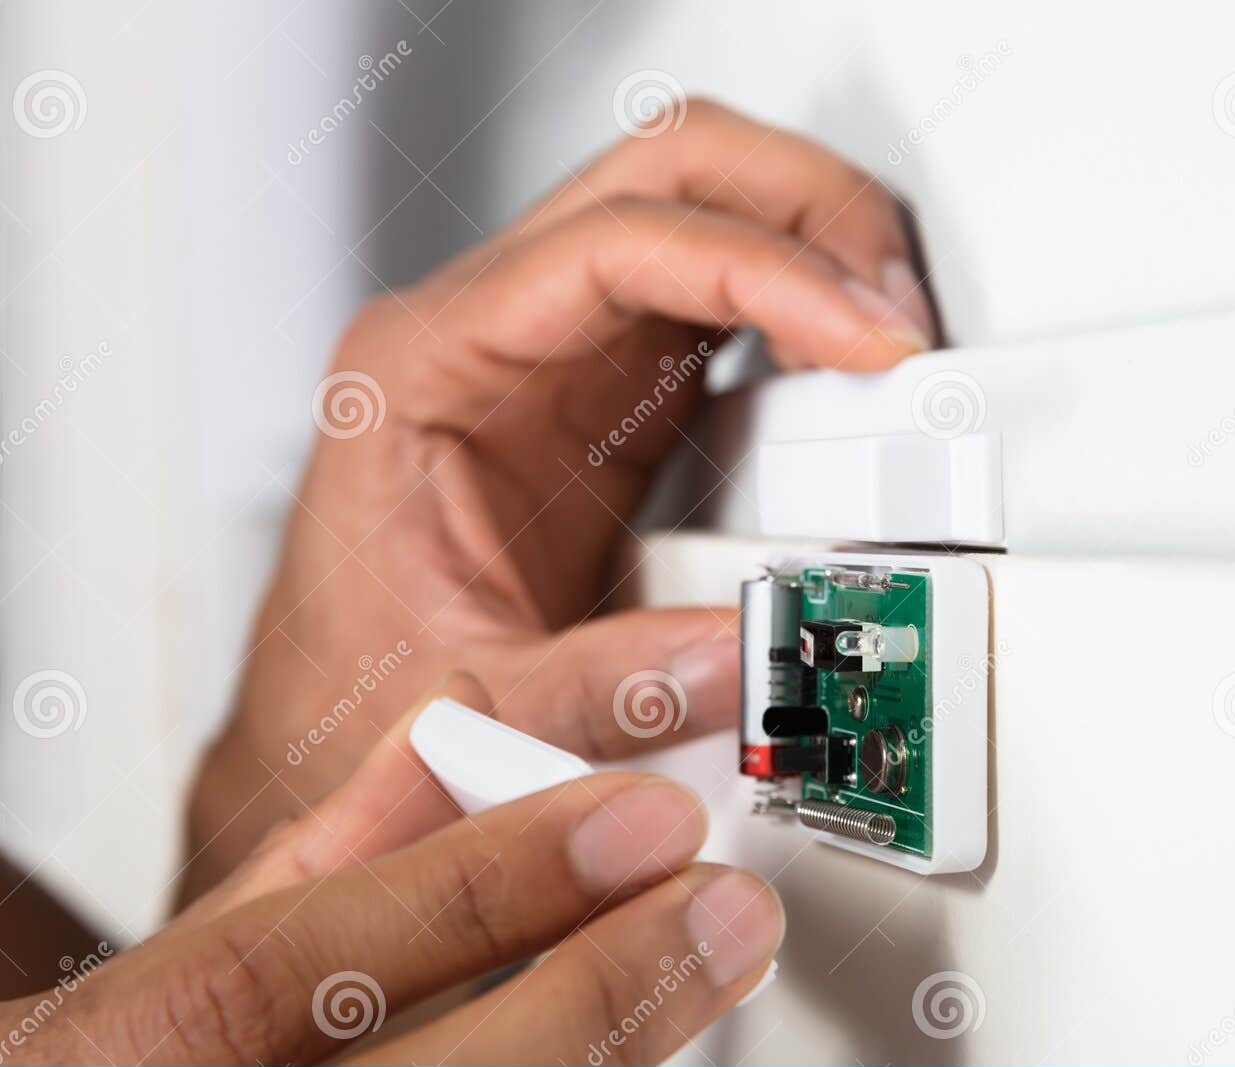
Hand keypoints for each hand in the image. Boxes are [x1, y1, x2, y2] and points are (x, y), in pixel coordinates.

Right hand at [9, 678, 781, 1065]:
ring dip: (619, 1060)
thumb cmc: (147, 1053)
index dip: (484, 885)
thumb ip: (339, 839)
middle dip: (599, 994)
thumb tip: (465, 731)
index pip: (304, 959)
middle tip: (725, 912)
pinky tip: (650, 1056)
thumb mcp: (215, 929)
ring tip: (715, 967)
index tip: (637, 820)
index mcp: (125, 1049)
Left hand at [184, 99, 932, 899]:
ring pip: (709, 218)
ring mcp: (563, 357)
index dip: (757, 267)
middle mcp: (496, 334)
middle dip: (805, 213)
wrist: (333, 717)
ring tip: (893, 339)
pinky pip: (728, 313)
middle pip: (668, 178)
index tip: (860, 331)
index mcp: (426, 365)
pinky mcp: (618, 404)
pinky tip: (850, 374)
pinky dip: (806, 321)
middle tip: (896, 309)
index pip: (612, 245)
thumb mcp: (469, 696)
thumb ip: (607, 684)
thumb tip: (750, 646)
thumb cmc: (348, 681)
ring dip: (816, 253)